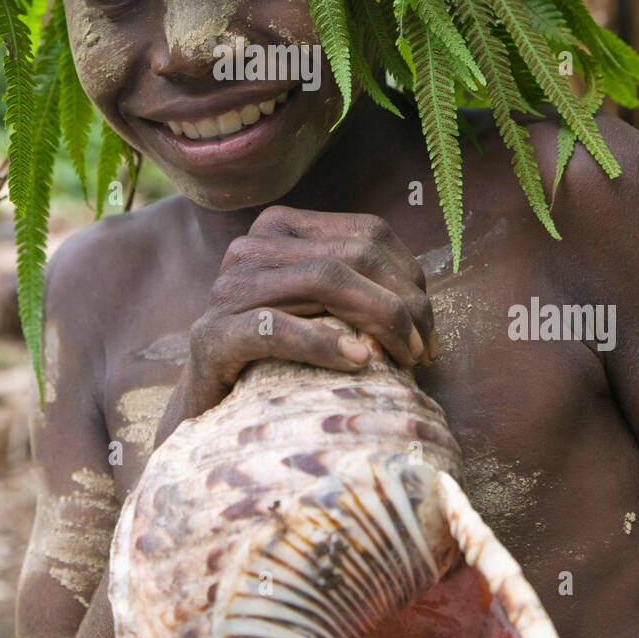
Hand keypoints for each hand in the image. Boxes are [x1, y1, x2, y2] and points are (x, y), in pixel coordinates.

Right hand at [181, 205, 437, 416]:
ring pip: (322, 279)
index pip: (366, 234)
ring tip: (402, 360)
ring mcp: (228, 289)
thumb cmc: (280, 360)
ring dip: (377, 320)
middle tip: (423, 352)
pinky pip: (276, 327)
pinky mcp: (212, 335)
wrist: (210, 409)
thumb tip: (422, 307)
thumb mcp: (321, 313)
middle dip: (402, 303)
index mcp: (280, 228)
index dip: (411, 279)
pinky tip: (359, 362)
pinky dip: (324, 343)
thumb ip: (358, 291)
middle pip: (351, 255)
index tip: (428, 331)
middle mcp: (251, 247)